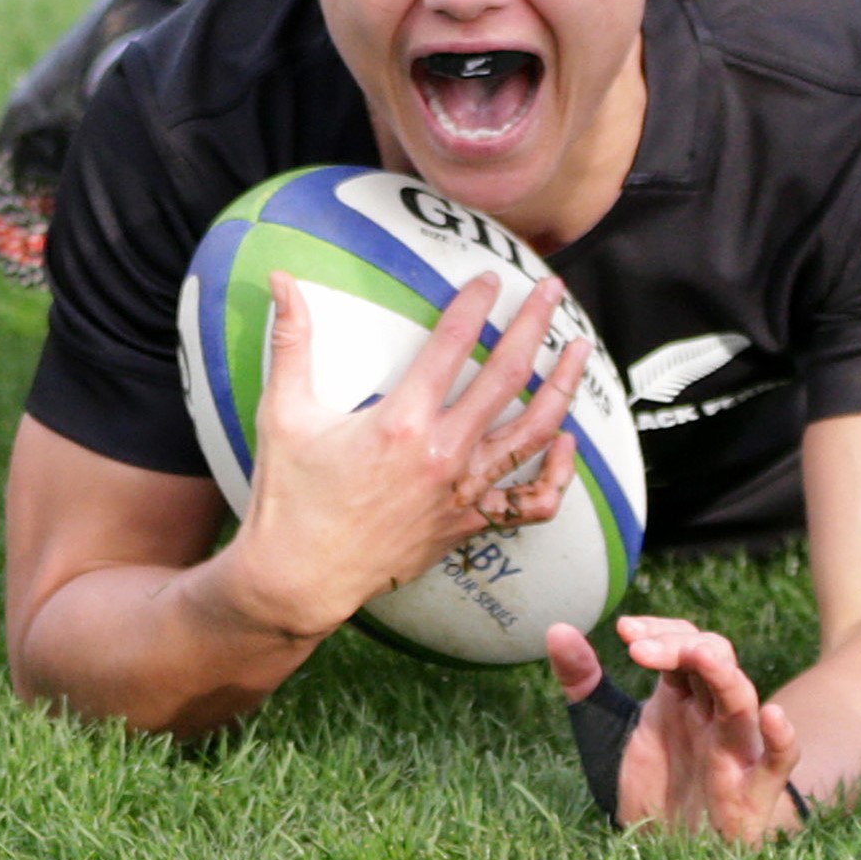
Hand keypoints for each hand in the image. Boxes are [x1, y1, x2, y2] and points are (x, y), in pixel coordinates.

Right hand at [221, 270, 587, 638]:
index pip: (453, 344)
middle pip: (508, 376)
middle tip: (552, 290)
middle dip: (535, 325)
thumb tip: (279, 278)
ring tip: (581, 349)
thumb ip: (290, 340)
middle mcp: (442, 454)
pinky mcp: (469, 523)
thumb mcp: (284, 413)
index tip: (491, 278)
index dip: (475, 303)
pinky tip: (565, 441)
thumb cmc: (288, 498)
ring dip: (564, 386)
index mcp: (401, 422)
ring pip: (534, 432)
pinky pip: (532, 502)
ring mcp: (463, 492)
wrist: (298, 580)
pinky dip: (558, 474)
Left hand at [548, 617, 802, 844]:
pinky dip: (782, 738)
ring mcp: (734, 748)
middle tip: (641, 648)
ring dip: (722, 674)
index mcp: (682, 696)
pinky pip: (779, 760)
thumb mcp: (606, 731)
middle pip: (714, 658)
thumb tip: (556, 631)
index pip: (684, 641)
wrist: (669, 856)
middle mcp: (711, 713)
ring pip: (741, 697)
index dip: (660, 630)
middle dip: (682, 646)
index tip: (624, 630)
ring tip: (698, 657)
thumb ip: (583, 682)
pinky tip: (772, 717)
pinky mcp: (752, 790)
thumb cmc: (650, 789)